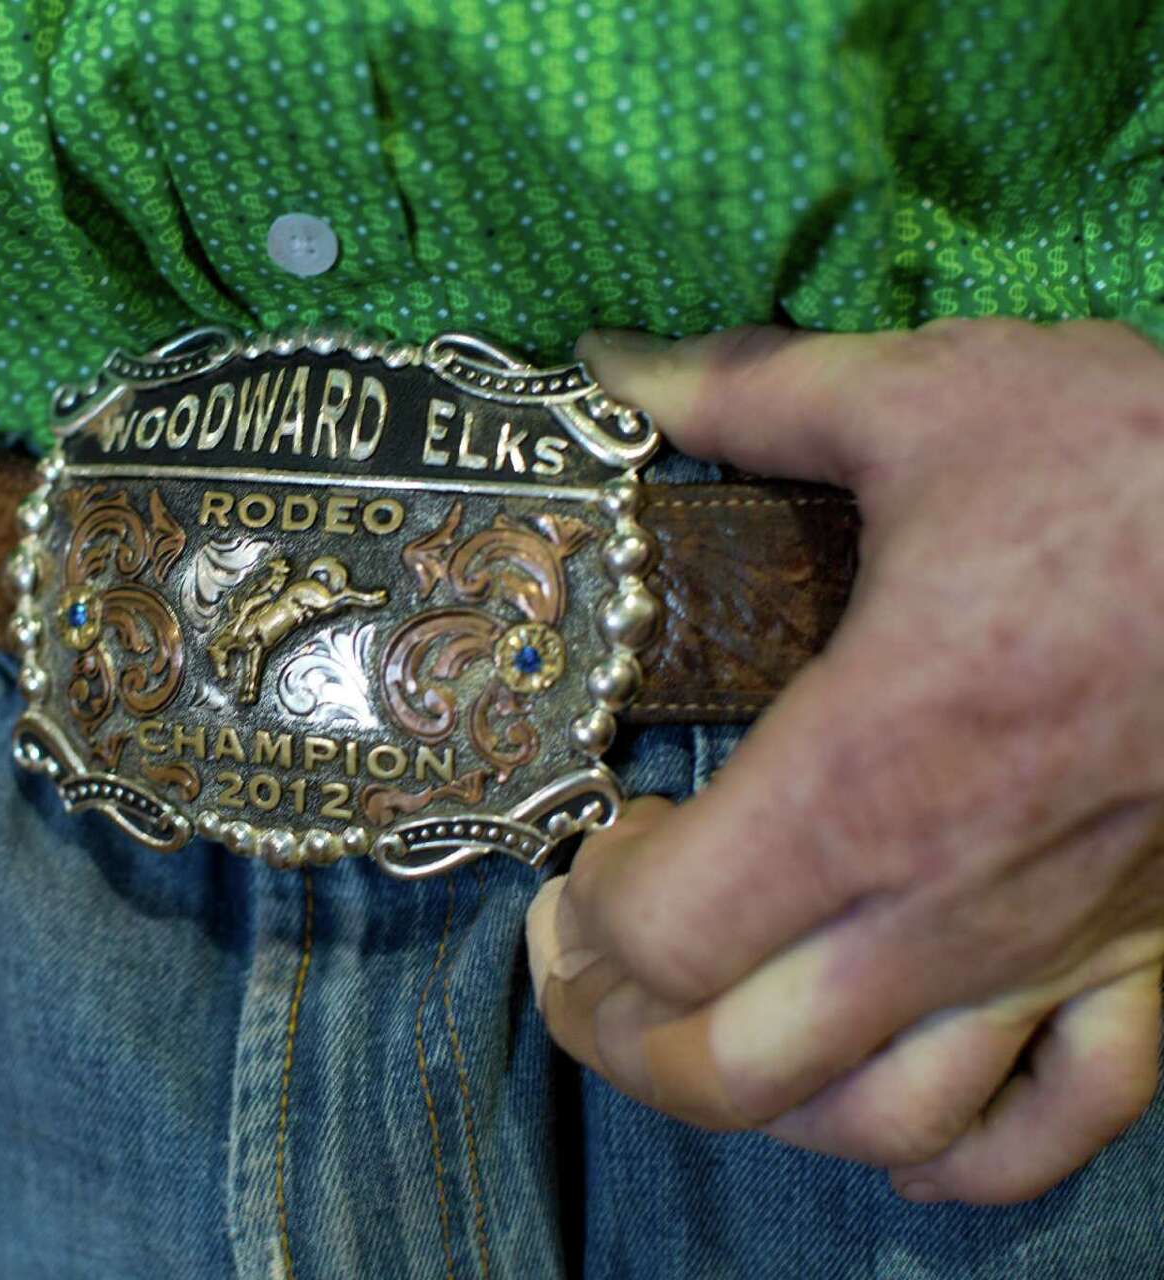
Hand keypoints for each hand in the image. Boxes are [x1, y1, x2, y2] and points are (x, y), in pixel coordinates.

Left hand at [527, 318, 1163, 1203]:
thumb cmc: (1149, 464)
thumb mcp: (935, 395)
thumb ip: (750, 394)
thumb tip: (612, 365)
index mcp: (862, 771)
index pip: (662, 931)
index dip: (588, 915)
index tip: (588, 851)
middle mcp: (942, 900)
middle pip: (732, 1070)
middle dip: (625, 1041)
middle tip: (590, 973)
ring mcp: (1054, 955)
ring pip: (876, 1123)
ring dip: (767, 1110)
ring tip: (715, 1036)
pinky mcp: (1153, 967)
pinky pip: (1060, 1125)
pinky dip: (966, 1157)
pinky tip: (901, 1131)